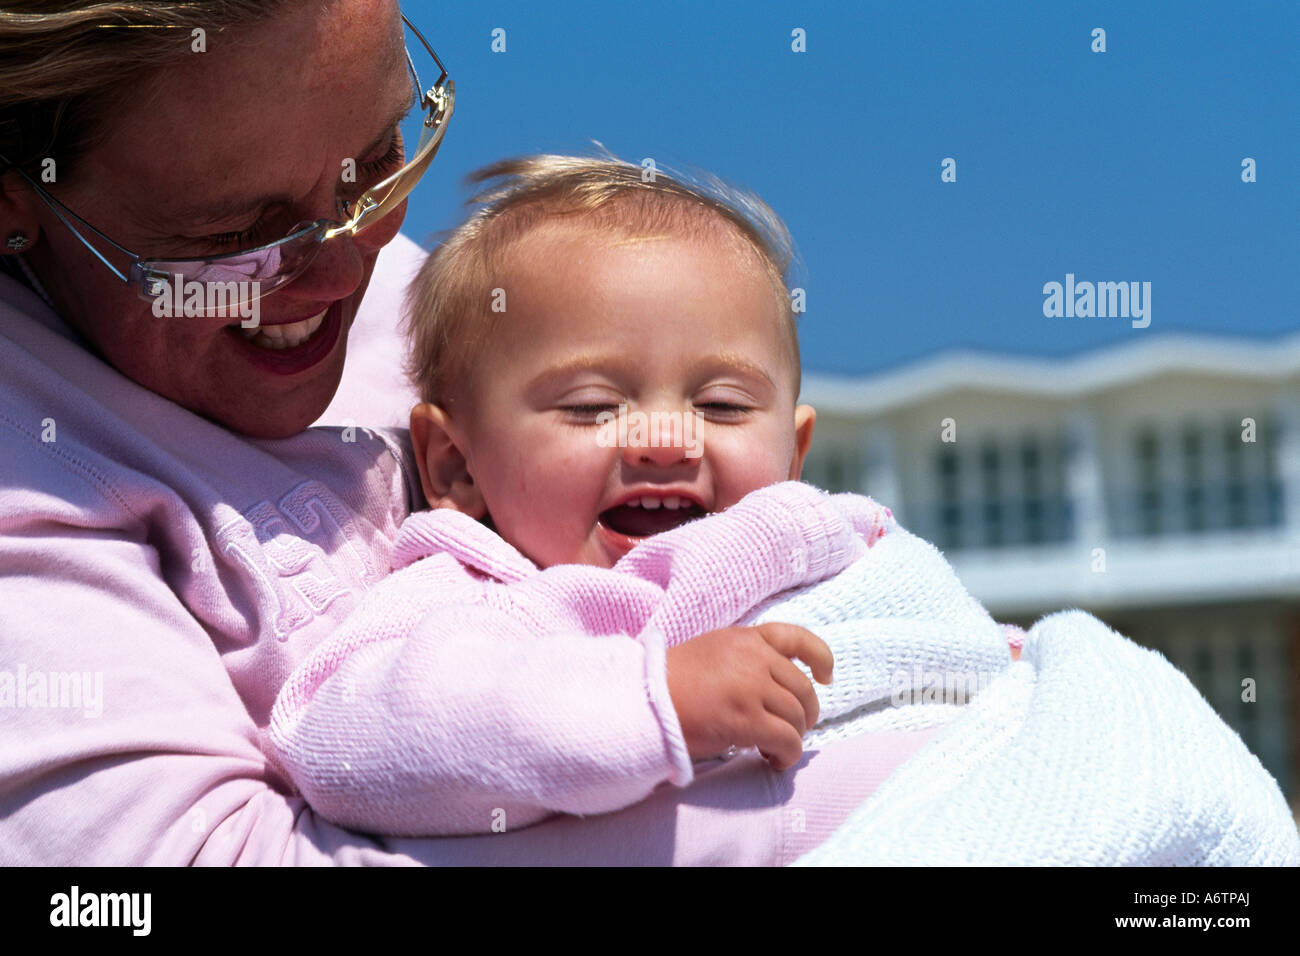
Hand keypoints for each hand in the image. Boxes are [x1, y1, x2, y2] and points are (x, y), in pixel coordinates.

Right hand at [666, 623, 832, 771]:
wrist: (644, 700)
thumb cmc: (674, 682)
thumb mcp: (714, 652)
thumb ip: (747, 659)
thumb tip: (780, 688)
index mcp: (745, 638)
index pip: (797, 638)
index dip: (820, 658)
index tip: (825, 677)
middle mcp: (753, 658)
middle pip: (803, 688)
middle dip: (805, 713)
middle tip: (792, 729)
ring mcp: (751, 688)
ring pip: (797, 716)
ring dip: (793, 737)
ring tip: (775, 749)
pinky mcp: (746, 719)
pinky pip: (786, 740)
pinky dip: (787, 755)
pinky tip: (773, 760)